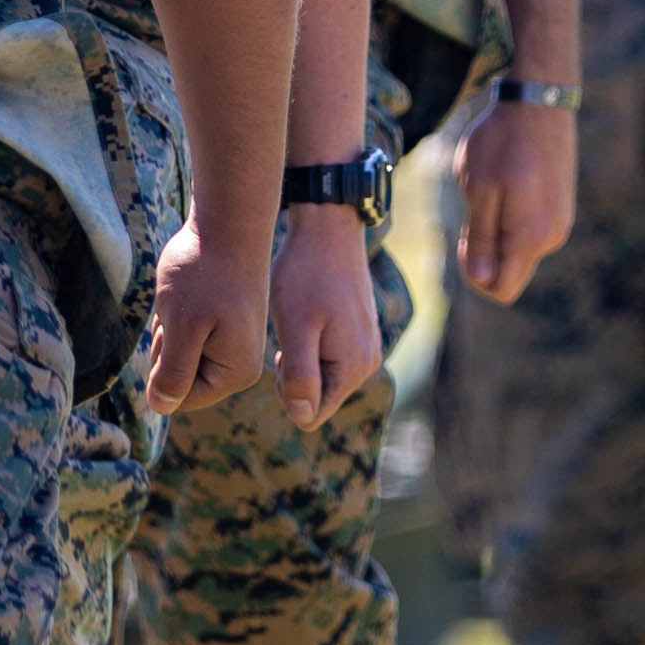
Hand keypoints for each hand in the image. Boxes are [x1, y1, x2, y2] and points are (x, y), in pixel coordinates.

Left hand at [142, 215, 271, 417]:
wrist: (229, 221)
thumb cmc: (205, 273)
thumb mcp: (182, 326)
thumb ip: (172, 372)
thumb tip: (161, 407)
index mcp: (236, 372)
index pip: (181, 399)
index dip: (163, 368)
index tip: (176, 330)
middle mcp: (240, 363)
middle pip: (180, 378)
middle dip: (167, 346)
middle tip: (182, 309)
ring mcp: (234, 342)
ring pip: (179, 352)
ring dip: (171, 327)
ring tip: (187, 297)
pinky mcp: (224, 322)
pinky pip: (187, 331)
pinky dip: (178, 312)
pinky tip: (191, 290)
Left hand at [266, 203, 382, 430]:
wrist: (328, 227)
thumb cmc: (307, 275)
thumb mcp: (297, 327)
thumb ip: (300, 375)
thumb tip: (302, 418)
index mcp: (354, 367)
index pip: (311, 414)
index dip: (286, 392)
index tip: (276, 355)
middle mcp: (368, 362)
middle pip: (317, 396)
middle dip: (292, 377)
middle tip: (280, 337)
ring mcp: (365, 345)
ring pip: (320, 375)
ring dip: (299, 359)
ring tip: (290, 324)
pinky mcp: (358, 330)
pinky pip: (328, 355)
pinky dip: (309, 343)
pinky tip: (300, 316)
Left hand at [453, 95, 576, 306]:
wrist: (540, 102)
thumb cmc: (502, 142)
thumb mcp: (478, 189)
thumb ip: (481, 238)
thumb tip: (482, 280)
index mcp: (529, 238)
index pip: (501, 289)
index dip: (474, 277)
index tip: (464, 239)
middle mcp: (551, 237)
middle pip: (510, 270)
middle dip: (485, 251)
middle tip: (474, 206)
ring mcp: (560, 222)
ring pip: (518, 248)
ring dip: (498, 228)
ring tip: (493, 186)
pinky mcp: (562, 206)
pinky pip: (530, 229)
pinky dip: (512, 215)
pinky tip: (508, 181)